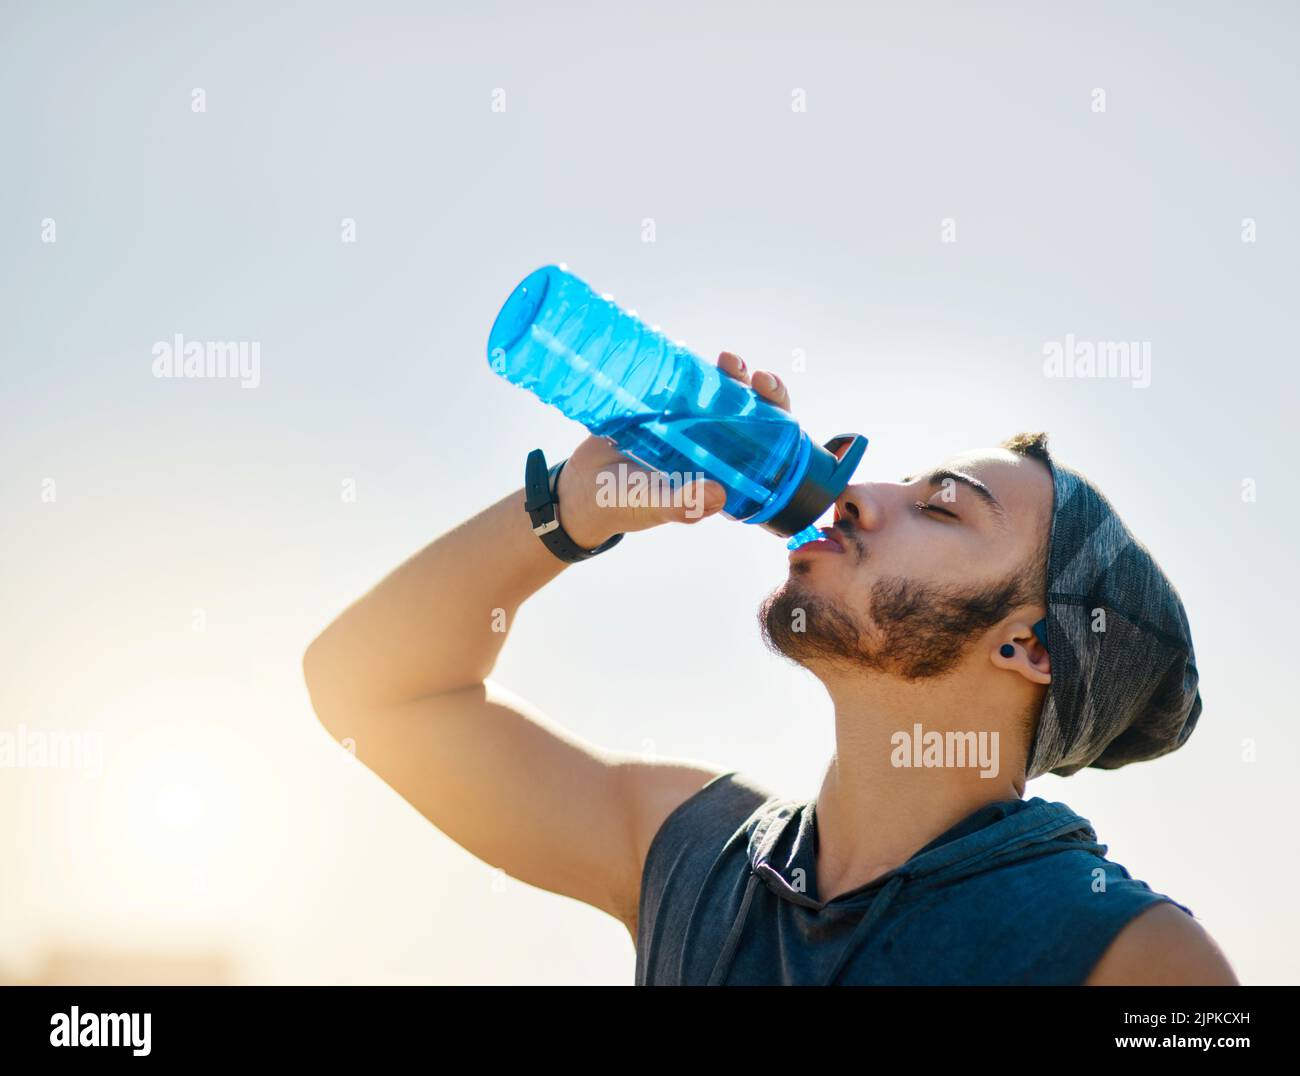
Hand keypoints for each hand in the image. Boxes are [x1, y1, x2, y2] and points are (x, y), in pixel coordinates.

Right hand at [554, 351, 793, 547]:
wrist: (580, 489)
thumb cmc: (624, 504)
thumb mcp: (654, 504)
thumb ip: (684, 504)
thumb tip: (720, 493)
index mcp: (720, 471)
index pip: (763, 444)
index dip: (775, 418)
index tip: (770, 396)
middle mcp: (710, 445)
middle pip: (746, 411)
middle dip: (755, 389)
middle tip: (747, 373)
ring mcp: (686, 423)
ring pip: (717, 393)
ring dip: (726, 374)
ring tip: (727, 361)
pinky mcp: (660, 407)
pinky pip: (682, 383)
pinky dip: (688, 367)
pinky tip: (688, 354)